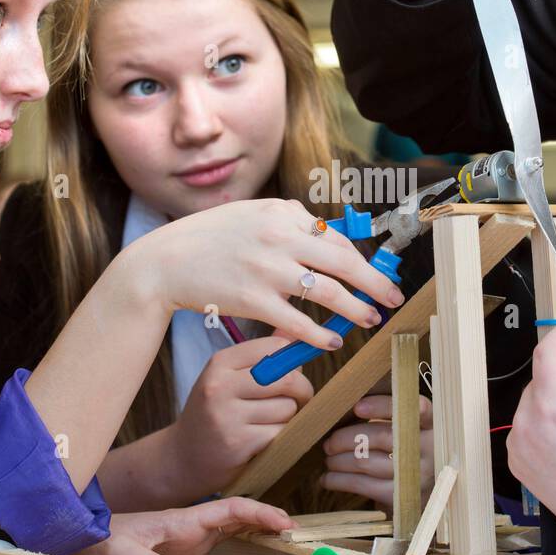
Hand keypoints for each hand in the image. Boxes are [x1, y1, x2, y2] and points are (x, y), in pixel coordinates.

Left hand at [77, 497, 294, 554]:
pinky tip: (265, 544)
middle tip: (297, 532)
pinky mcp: (195, 548)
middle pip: (243, 514)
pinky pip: (229, 538)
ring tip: (289, 537)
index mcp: (187, 517)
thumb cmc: (110, 539)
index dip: (259, 513)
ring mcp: (198, 534)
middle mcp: (198, 522)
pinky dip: (250, 538)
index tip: (283, 522)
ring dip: (264, 528)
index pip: (232, 508)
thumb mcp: (126, 554)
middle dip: (271, 518)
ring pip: (240, 525)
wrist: (97, 537)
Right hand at [131, 198, 404, 350]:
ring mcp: (267, 269)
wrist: (162, 263)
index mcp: (280, 213)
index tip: (376, 273)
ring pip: (328, 293)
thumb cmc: (206, 239)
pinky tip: (332, 342)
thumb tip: (321, 227)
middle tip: (393, 297)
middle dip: (375, 282)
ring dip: (356, 310)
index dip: (362, 259)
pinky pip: (298, 322)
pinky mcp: (253, 300)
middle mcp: (278, 237)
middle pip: (343, 262)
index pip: (335, 237)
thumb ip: (285, 218)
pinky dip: (320, 334)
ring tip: (370, 320)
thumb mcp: (248, 213)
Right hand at [170, 336, 314, 494]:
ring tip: (273, 420)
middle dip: (302, 390)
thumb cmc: (213, 412)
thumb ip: (261, 356)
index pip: (274, 348)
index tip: (296, 371)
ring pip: (287, 408)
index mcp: (220, 363)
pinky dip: (282, 436)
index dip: (294, 359)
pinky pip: (281, 433)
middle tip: (300, 399)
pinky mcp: (237, 443)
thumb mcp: (229, 378)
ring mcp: (227, 416)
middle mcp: (220, 386)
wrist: (183, 457)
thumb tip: (293, 333)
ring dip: (290, 417)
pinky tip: (266, 438)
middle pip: (287, 378)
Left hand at [320, 393, 434, 506]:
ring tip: (328, 459)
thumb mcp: (409, 428)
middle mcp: (430, 447)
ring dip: (337, 460)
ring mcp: (418, 473)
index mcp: (431, 422)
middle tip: (329, 443)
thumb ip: (388, 414)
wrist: (429, 490)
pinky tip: (328, 479)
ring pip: (365, 461)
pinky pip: (362, 485)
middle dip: (345, 438)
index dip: (383, 406)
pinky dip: (338, 481)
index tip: (357, 407)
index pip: (412, 408)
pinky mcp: (403, 496)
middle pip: (380, 436)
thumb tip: (346, 405)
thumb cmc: (409, 449)